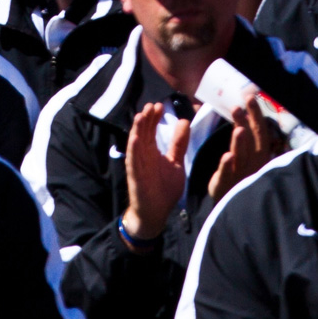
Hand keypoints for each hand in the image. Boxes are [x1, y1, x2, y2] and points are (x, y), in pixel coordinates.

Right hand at [119, 99, 188, 242]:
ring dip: (137, 130)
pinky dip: (133, 150)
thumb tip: (184, 121)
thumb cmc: (164, 188)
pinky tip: (135, 138)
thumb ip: (179, 144)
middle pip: (142, 133)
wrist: (156, 213)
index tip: (159, 105)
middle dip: (146, 119)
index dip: (154, 118)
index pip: (150, 130)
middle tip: (152, 105)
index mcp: (151, 152)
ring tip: (141, 115)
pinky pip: (133, 161)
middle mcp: (143, 156)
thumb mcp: (176, 162)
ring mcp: (138, 165)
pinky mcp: (135, 176)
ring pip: (135, 144)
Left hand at [204, 102, 276, 201]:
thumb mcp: (247, 160)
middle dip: (251, 120)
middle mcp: (254, 165)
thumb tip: (246, 118)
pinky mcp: (225, 186)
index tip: (251, 97)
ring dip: (241, 142)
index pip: (260, 133)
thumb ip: (248, 142)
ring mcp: (241, 176)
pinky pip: (227, 175)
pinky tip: (227, 156)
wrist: (232, 210)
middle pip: (253, 140)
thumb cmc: (239, 180)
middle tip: (246, 100)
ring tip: (239, 127)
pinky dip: (227, 166)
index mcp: (259, 157)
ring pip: (242, 156)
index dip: (256, 115)